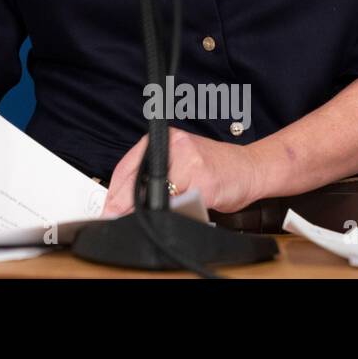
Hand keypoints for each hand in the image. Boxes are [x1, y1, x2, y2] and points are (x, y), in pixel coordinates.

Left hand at [103, 127, 261, 215]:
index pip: (127, 167)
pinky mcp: (204, 181)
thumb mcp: (176, 164)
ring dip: (155, 211)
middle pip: (139, 182)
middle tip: (120, 218)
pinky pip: (182, 205)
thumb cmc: (211, 168)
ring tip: (158, 214)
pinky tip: (183, 211)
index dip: (115, 193)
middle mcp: (174, 145)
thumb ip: (151, 178)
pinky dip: (179, 213)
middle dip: (128, 205)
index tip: (107, 210)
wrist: (250, 168)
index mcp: (162, 139)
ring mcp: (190, 161)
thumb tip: (121, 204)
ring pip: (160, 196)